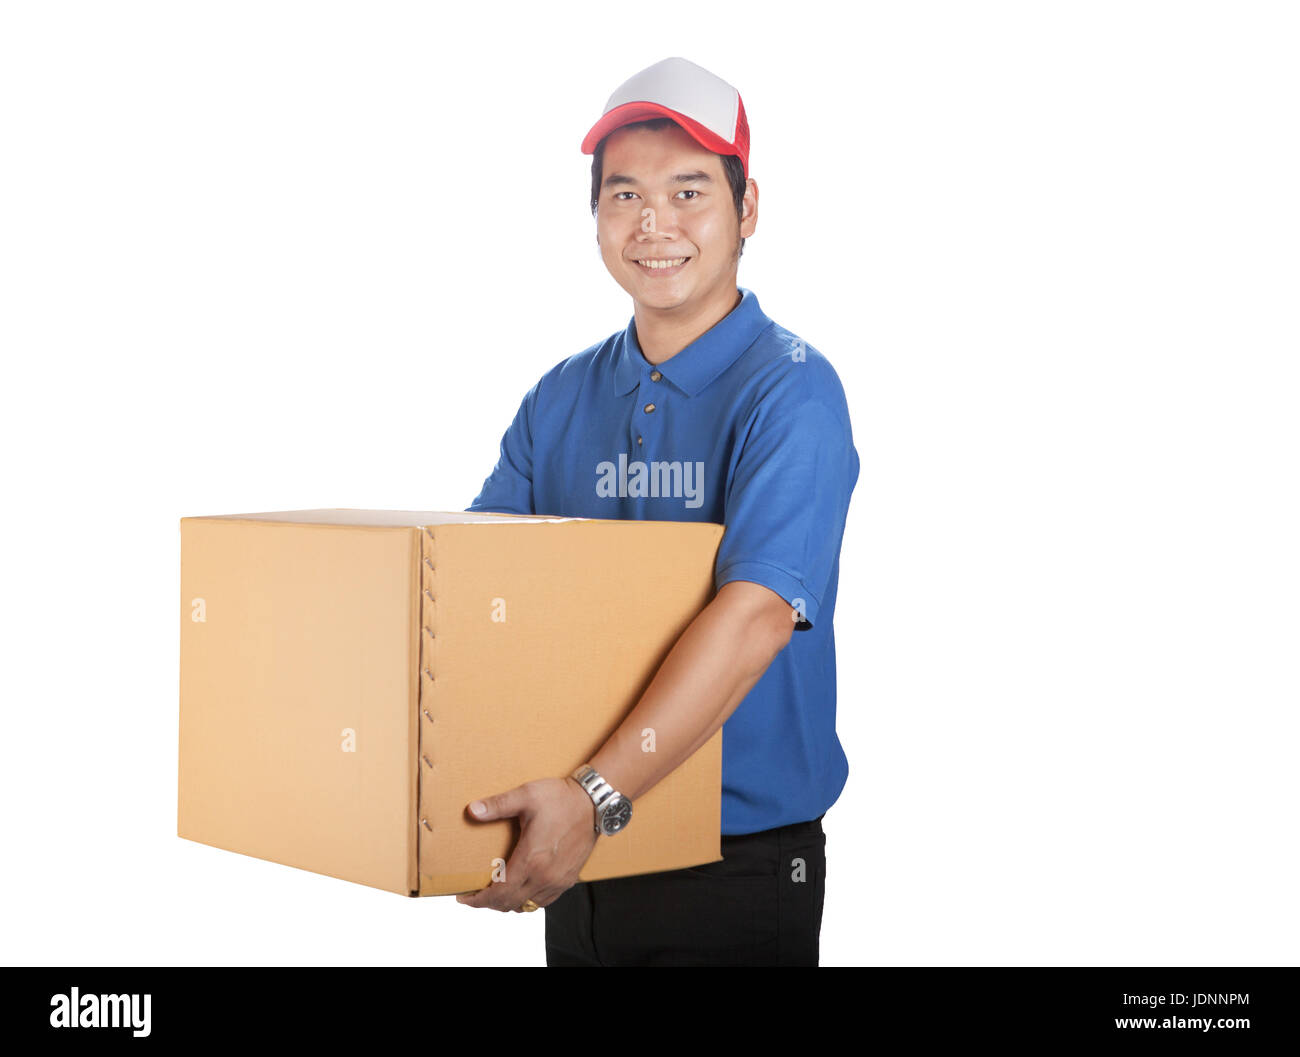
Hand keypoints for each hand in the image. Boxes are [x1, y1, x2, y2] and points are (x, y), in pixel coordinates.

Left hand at [454, 776, 598, 911]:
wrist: (594, 803)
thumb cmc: (561, 798)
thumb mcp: (526, 796)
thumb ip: (498, 804)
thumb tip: (472, 810)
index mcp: (532, 859)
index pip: (499, 892)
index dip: (479, 900)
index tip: (464, 897)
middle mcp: (545, 876)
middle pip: (510, 903)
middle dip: (488, 904)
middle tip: (474, 896)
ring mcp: (558, 880)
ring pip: (527, 905)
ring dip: (508, 903)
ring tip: (495, 893)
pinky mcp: (569, 879)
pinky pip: (543, 902)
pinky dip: (527, 900)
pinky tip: (521, 890)